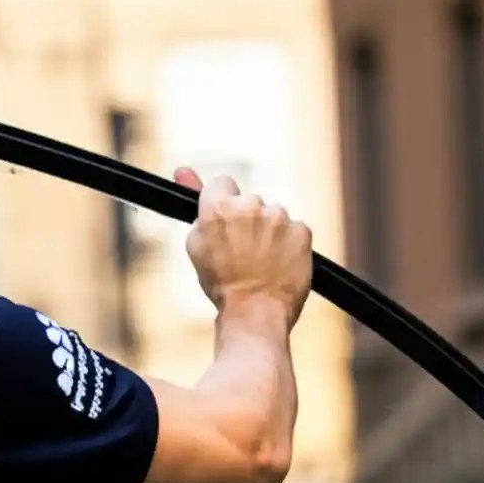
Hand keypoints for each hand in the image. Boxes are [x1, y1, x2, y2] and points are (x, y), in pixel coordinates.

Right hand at [174, 168, 311, 325]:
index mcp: (218, 207)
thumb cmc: (221, 283)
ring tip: (261, 261)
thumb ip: (193, 203)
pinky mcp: (301, 230)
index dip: (222, 203)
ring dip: (268, 232)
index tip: (225, 221)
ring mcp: (279, 217)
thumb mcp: (197, 243)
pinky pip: (293, 229)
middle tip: (241, 250)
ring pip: (272, 215)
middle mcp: (250, 206)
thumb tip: (182, 170)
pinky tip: (279, 262)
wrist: (255, 312)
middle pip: (249, 201)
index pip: (222, 183)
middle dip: (246, 220)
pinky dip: (288, 243)